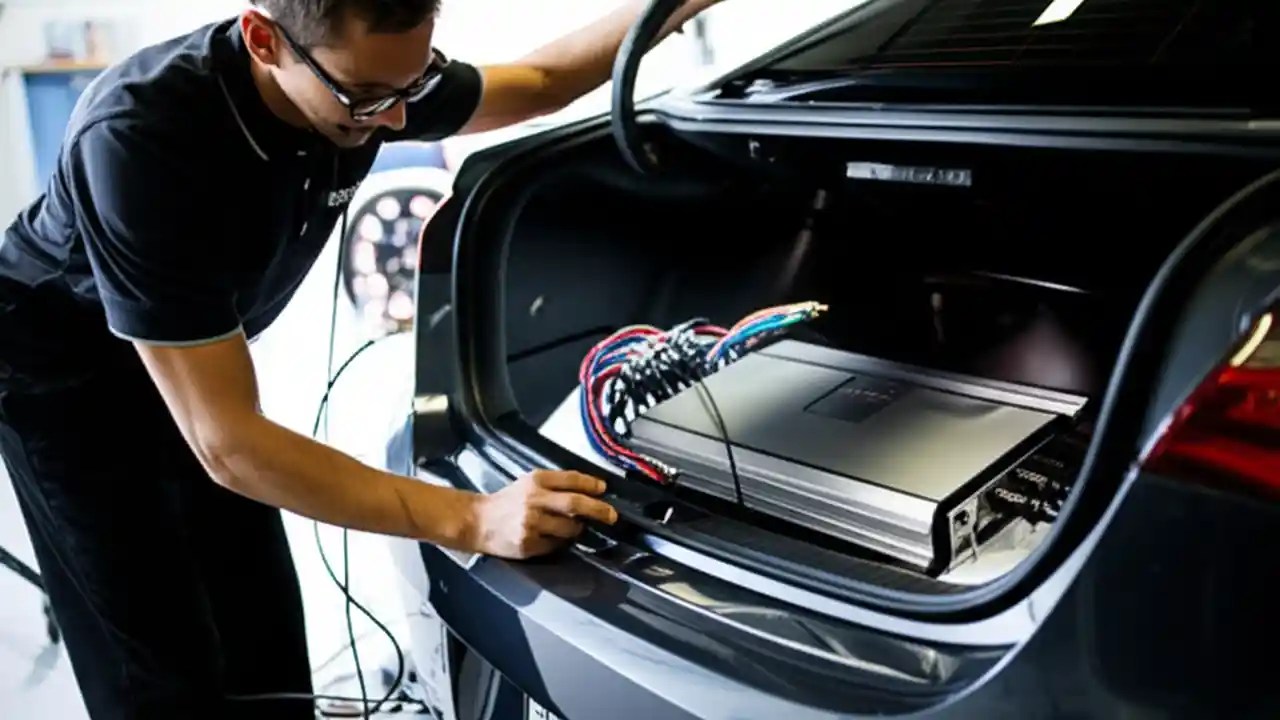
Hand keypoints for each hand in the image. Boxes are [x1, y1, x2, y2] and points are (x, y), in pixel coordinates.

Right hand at [471, 470, 617, 558]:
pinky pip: (557, 545)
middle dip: (598, 510)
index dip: (591, 484)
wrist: (478, 521)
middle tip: (612, 516)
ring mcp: (531, 524)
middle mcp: (534, 500)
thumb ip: (557, 484)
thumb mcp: (529, 483)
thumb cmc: (508, 501)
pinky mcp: (528, 544)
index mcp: (536, 481)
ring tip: (577, 528)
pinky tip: (556, 538)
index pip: (571, 479)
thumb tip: (592, 490)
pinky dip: (562, 542)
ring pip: (569, 529)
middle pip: (575, 504)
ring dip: (579, 530)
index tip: (604, 489)